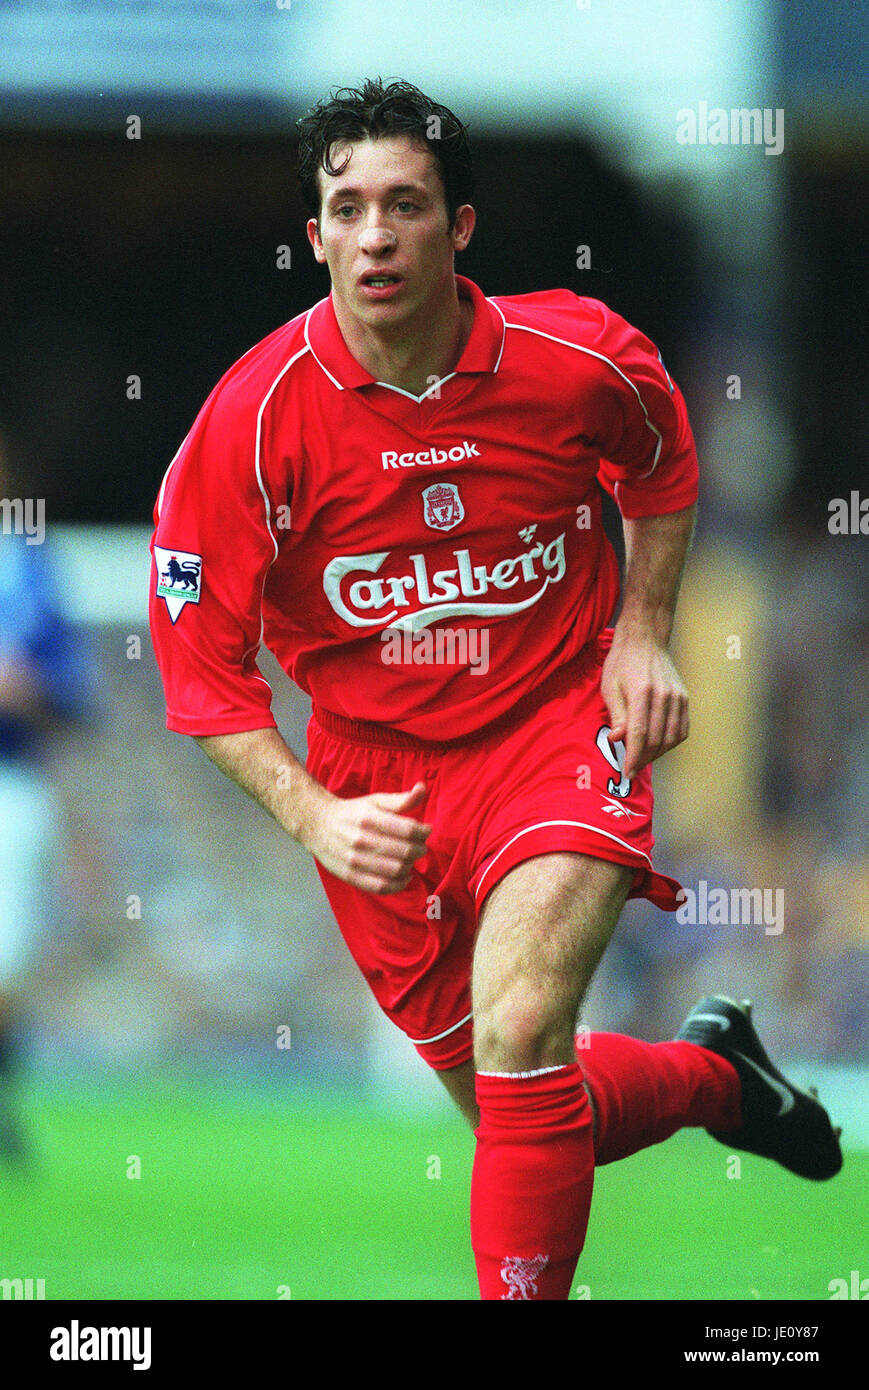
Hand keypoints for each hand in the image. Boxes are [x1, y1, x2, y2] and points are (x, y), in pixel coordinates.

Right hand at [303, 781, 432, 893]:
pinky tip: (404, 876)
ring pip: (396, 870)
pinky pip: (381, 887)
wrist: (317, 825)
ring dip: (411, 866)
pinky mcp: (349, 876)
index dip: (424, 832)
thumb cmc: (352, 813)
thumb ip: (401, 799)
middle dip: (420, 849)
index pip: (409, 829)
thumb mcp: (375, 801)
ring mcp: (354, 860)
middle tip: (420, 846)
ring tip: (411, 859)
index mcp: (369, 818)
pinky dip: (398, 885)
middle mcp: (361, 839)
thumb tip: (422, 788)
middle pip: (405, 851)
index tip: (426, 830)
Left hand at [600, 628, 688, 779]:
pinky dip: (672, 743)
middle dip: (643, 759)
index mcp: (642, 692)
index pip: (640, 734)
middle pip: (657, 739)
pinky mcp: (684, 698)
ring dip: (658, 754)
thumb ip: (616, 714)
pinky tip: (659, 747)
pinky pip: (682, 729)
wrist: (645, 640)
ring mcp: (678, 697)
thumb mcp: (610, 686)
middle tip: (631, 769)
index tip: (627, 772)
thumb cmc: (622, 662)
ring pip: (672, 737)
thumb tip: (618, 739)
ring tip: (643, 759)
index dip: (633, 757)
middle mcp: (664, 695)